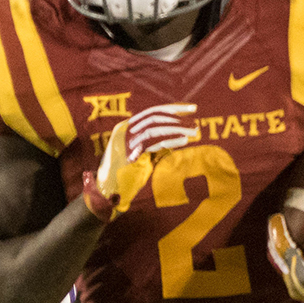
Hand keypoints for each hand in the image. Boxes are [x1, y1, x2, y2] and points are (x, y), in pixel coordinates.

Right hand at [82, 103, 199, 220]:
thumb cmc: (126, 177)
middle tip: (195, 121)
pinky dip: (170, 140)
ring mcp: (124, 140)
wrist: (108, 193)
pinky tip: (183, 140)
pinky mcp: (128, 153)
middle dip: (177, 115)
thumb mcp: (142, 156)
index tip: (192, 109)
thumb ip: (154, 144)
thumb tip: (177, 136)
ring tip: (193, 131)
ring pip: (154, 128)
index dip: (173, 108)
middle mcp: (124, 130)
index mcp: (126, 128)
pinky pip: (153, 142)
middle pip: (154, 116)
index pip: (152, 112)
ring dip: (176, 128)